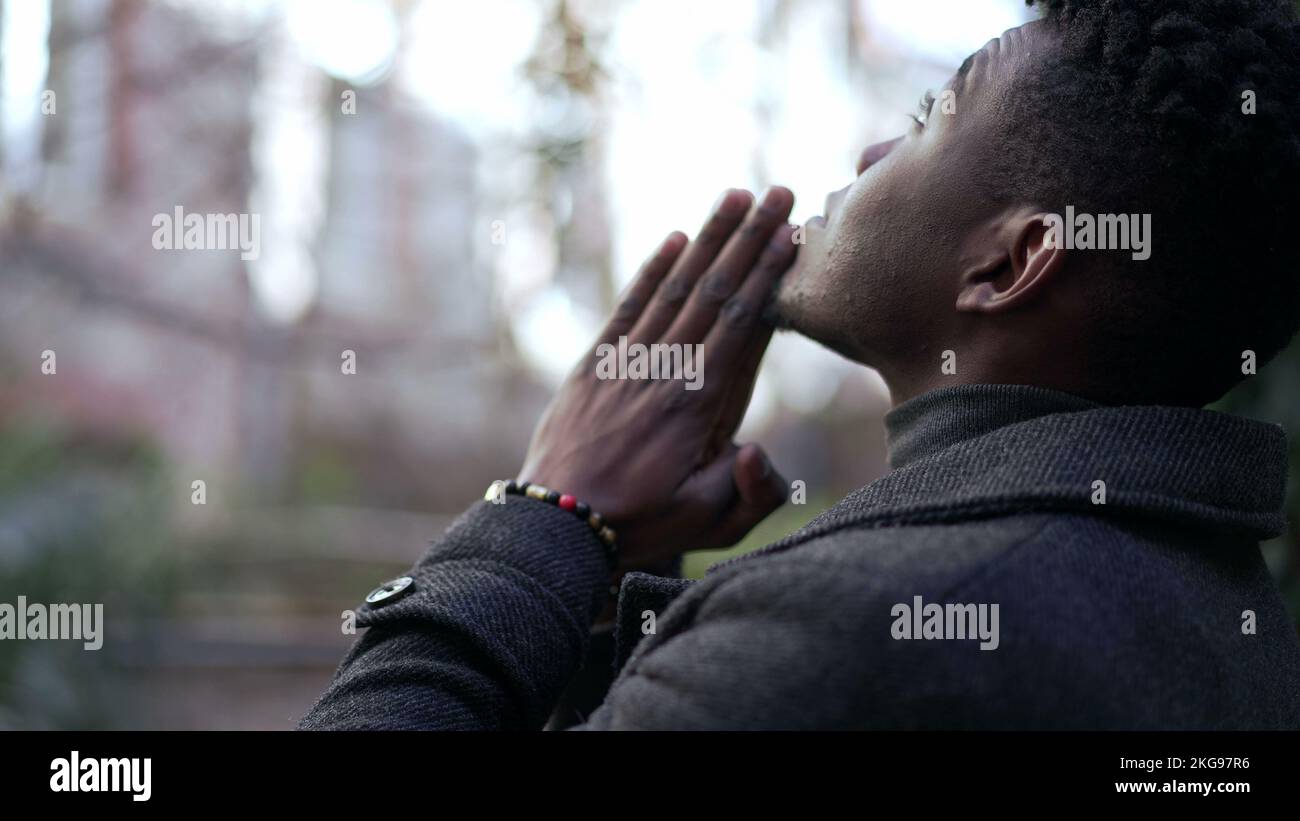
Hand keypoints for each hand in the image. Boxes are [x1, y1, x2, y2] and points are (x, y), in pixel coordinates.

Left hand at [519, 187, 797, 569]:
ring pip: (675, 289)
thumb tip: (762, 452)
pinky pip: (629, 307)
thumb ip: (749, 492)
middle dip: (749, 238)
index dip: (767, 274)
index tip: (790, 234)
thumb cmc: (642, 524)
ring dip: (708, 239)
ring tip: (735, 196)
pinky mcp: (594, 365)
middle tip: (778, 193)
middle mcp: (665, 372)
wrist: (557, 524)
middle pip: (714, 291)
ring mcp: (627, 363)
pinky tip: (674, 239)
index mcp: (698, 406)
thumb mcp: (708, 523)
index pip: (741, 324)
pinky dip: (652, 270)